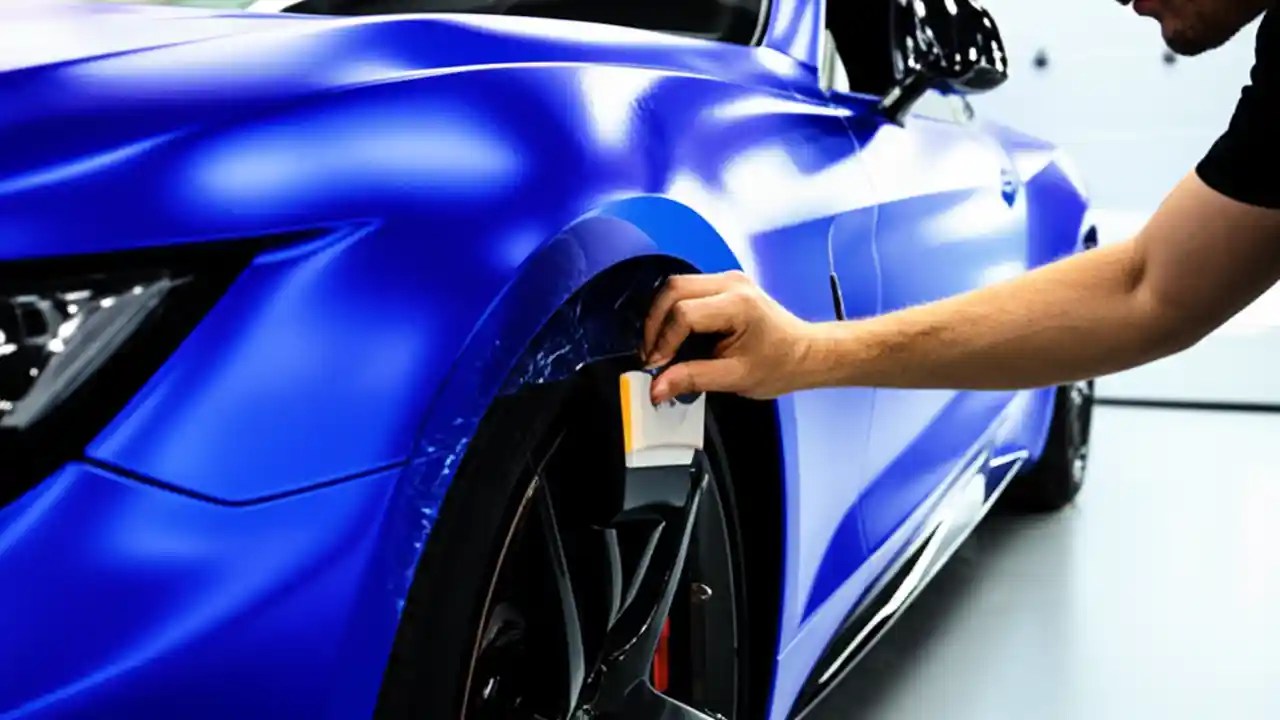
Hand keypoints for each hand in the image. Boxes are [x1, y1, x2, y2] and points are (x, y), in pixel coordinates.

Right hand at [642, 271, 819, 403]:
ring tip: (660, 346)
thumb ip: (693, 379)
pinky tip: (674, 335)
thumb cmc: (779, 365)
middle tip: (652, 355)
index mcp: (738, 305)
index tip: (657, 366)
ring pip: (676, 286)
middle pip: (673, 290)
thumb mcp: (735, 378)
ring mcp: (728, 280)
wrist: (804, 353)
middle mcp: (732, 284)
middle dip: (655, 324)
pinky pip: (687, 289)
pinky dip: (673, 311)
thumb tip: (657, 387)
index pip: (684, 314)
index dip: (664, 341)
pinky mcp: (724, 284)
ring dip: (661, 315)